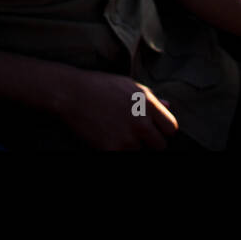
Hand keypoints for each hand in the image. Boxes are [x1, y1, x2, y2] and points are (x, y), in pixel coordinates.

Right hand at [57, 70, 178, 149]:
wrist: (70, 94)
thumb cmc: (98, 86)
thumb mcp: (127, 85)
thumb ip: (150, 98)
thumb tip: (169, 105)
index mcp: (147, 103)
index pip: (171, 128)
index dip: (162, 131)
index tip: (153, 130)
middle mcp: (140, 121)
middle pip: (160, 146)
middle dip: (149, 142)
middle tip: (134, 135)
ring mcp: (127, 137)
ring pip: (140, 153)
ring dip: (131, 147)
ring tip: (116, 132)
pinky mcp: (112, 149)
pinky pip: (124, 156)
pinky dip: (117, 150)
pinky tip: (107, 138)